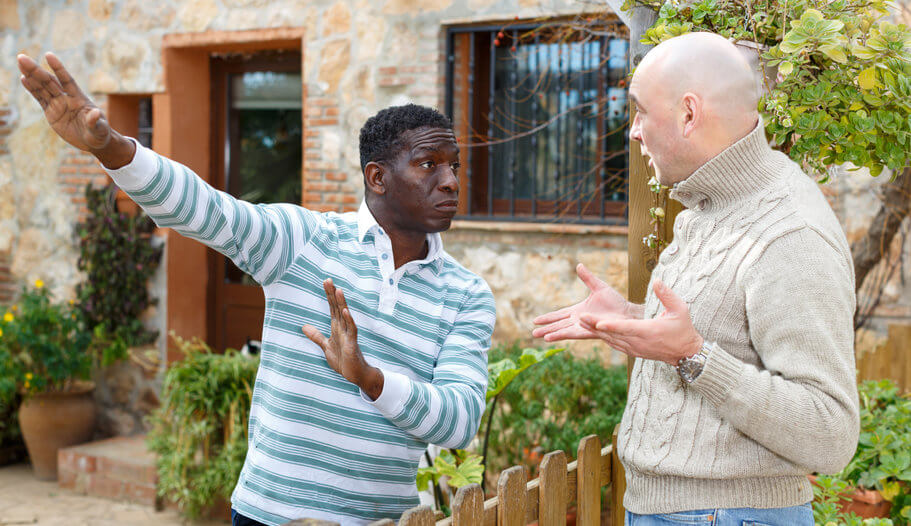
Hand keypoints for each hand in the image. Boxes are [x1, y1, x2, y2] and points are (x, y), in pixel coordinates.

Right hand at [17, 52, 133, 166]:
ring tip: (20, 63)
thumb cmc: (100, 133)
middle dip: (36, 70)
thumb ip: (95, 121)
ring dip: (31, 76)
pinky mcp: (51, 112)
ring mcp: (58, 104)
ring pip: (42, 88)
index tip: (48, 55)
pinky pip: (40, 99)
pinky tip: (24, 78)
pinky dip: (32, 89)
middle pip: (49, 81)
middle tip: (21, 57)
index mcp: (79, 98)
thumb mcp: (99, 129)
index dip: (58, 69)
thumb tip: (96, 113)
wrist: (93, 141)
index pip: (67, 81)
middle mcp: (67, 98)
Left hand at [302, 279, 383, 399]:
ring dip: (342, 303)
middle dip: (333, 294)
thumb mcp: (326, 346)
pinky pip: (351, 330)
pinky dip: (349, 320)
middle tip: (328, 280)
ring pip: (345, 316)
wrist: (355, 375)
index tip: (326, 282)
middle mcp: (343, 328)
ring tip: (338, 290)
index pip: (332, 308)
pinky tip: (346, 311)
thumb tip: (304, 326)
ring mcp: (348, 335)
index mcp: (337, 327)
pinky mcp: (352, 344)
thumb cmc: (343, 360)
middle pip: (337, 308)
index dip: (329, 295)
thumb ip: (316, 336)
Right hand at [532, 263, 636, 341]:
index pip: (560, 314)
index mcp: (579, 310)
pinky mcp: (590, 331)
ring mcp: (584, 326)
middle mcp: (579, 320)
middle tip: (532, 333)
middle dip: (546, 328)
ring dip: (552, 333)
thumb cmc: (616, 302)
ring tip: (540, 337)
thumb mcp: (598, 286)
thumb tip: (579, 265)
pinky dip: (562, 334)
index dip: (548, 317)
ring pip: (564, 330)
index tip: (536, 320)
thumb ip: (587, 278)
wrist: (628, 312)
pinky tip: (552, 337)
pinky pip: (573, 333)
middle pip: (559, 324)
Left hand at [579, 279, 702, 364]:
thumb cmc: (683, 329)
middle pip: (614, 334)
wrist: (685, 353)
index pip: (627, 328)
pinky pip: (615, 344)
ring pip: (612, 340)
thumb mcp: (680, 310)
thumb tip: (657, 281)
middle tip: (580, 317)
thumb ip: (667, 295)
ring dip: (596, 331)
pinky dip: (605, 337)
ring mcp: (635, 349)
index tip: (599, 322)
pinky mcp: (633, 351)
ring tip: (581, 322)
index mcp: (649, 331)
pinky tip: (594, 329)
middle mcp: (639, 342)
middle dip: (596, 326)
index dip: (612, 325)